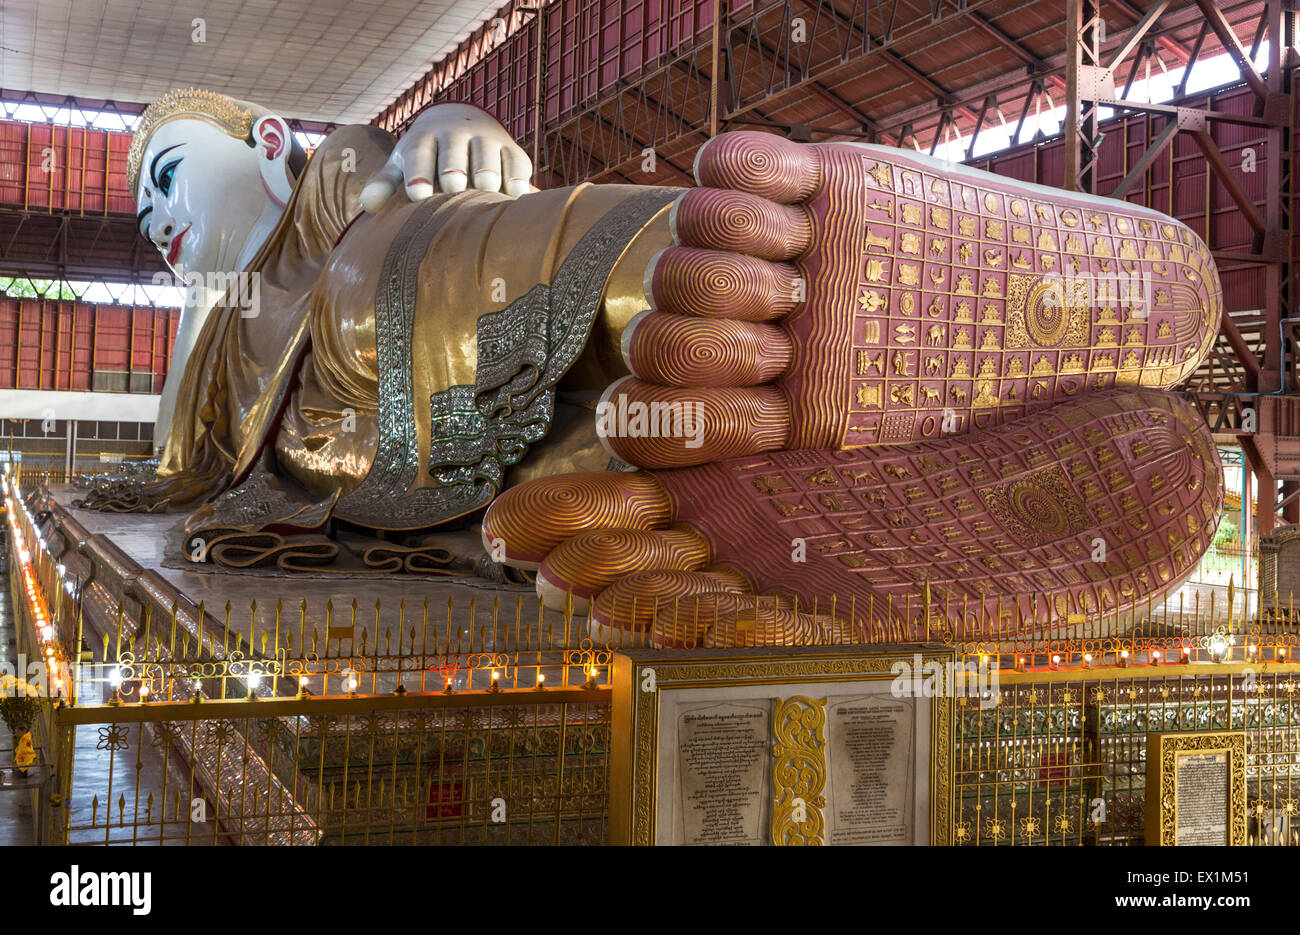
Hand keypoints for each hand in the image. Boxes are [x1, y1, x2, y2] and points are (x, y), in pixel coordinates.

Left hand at [360, 103, 532, 211]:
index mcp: (424, 138)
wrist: (462, 122)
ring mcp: (487, 139)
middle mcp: (456, 134)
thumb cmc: (426, 155)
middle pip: (454, 150)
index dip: (419, 171)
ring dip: (487, 168)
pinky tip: (516, 193)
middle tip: (453, 185)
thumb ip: (385, 184)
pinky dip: (518, 176)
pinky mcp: (512, 151)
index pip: (419, 152)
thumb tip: (367, 206)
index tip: (418, 193)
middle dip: (453, 166)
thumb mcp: (403, 164)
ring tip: (487, 187)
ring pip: (487, 152)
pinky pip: (517, 162)